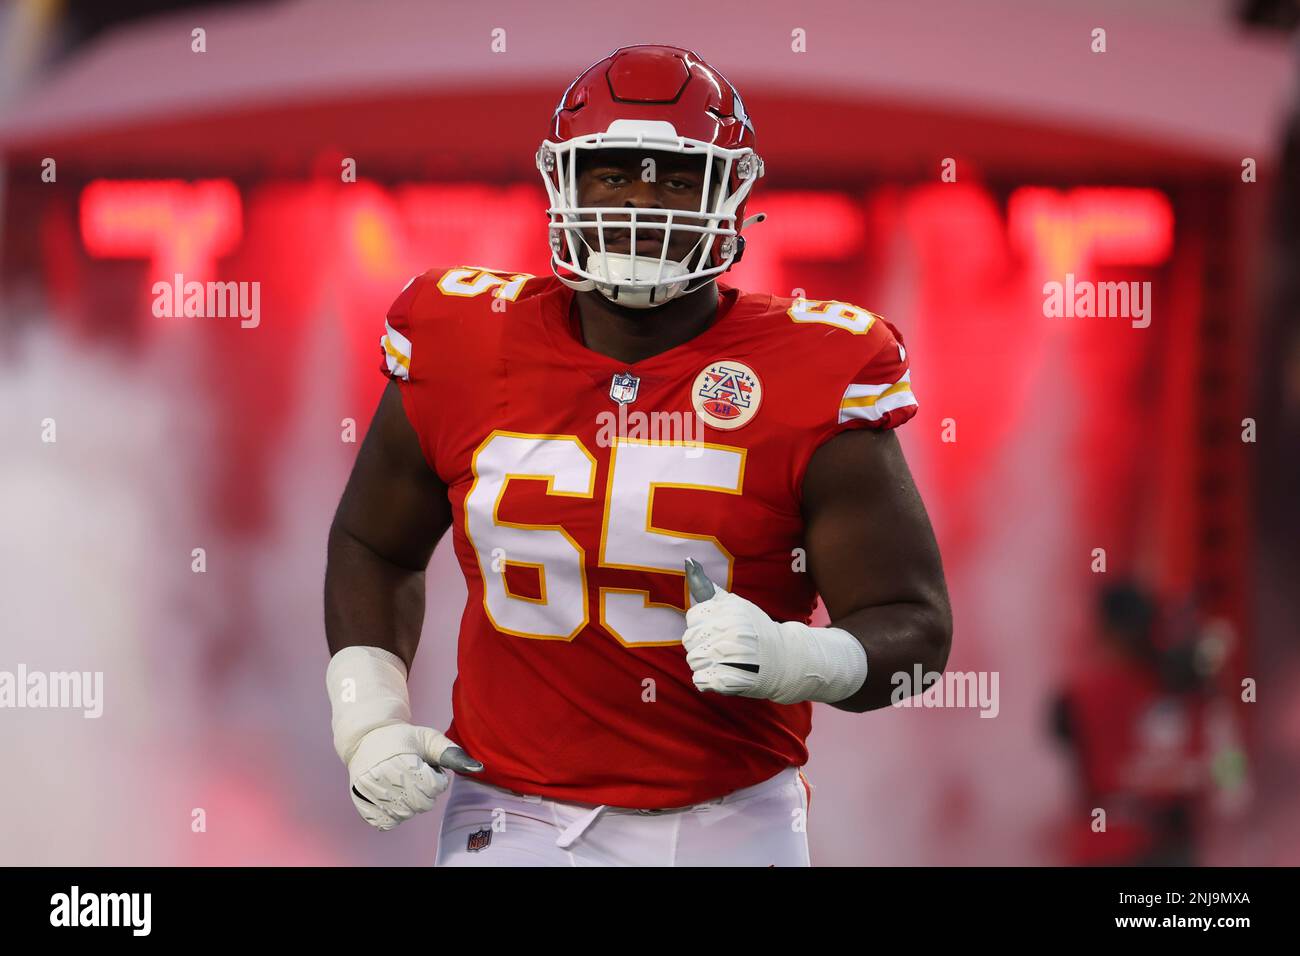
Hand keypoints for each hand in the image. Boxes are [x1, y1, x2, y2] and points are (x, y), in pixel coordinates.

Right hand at [346, 722, 483, 830]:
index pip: (433, 787)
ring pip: (405, 815)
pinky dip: (395, 815)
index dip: (436, 778)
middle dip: (426, 793)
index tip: (426, 766)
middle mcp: (382, 775)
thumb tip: (479, 768)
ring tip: (403, 783)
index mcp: (402, 759)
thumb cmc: (405, 739)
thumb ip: (453, 754)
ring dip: (410, 804)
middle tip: (416, 775)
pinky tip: (394, 797)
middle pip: (421, 804)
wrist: (367, 738)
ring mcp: (369, 790)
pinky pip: (386, 823)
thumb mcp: (430, 739)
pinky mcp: (360, 802)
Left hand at [681, 557, 780, 699]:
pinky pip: (700, 680)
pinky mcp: (727, 680)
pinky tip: (725, 675)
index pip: (692, 617)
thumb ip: (708, 588)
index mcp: (729, 611)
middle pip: (689, 640)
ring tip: (726, 661)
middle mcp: (729, 631)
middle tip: (724, 647)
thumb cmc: (755, 630)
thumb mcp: (736, 605)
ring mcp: (729, 656)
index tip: (719, 629)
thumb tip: (688, 561)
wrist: (785, 659)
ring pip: (693, 660)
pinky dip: (709, 681)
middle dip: (702, 645)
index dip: (702, 625)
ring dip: (705, 664)